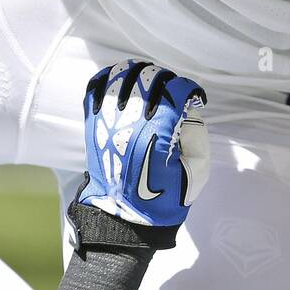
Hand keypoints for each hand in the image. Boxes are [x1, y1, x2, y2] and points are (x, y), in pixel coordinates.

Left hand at [77, 60, 208, 229]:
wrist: (123, 216)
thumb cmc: (163, 197)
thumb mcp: (195, 173)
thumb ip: (197, 137)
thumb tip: (186, 111)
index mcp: (157, 134)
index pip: (176, 90)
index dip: (190, 89)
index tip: (196, 98)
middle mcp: (129, 121)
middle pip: (149, 77)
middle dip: (167, 78)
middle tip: (173, 91)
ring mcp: (106, 121)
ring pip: (121, 76)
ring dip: (140, 73)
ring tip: (150, 81)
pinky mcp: (92, 124)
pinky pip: (95, 88)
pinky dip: (109, 77)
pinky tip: (122, 81)